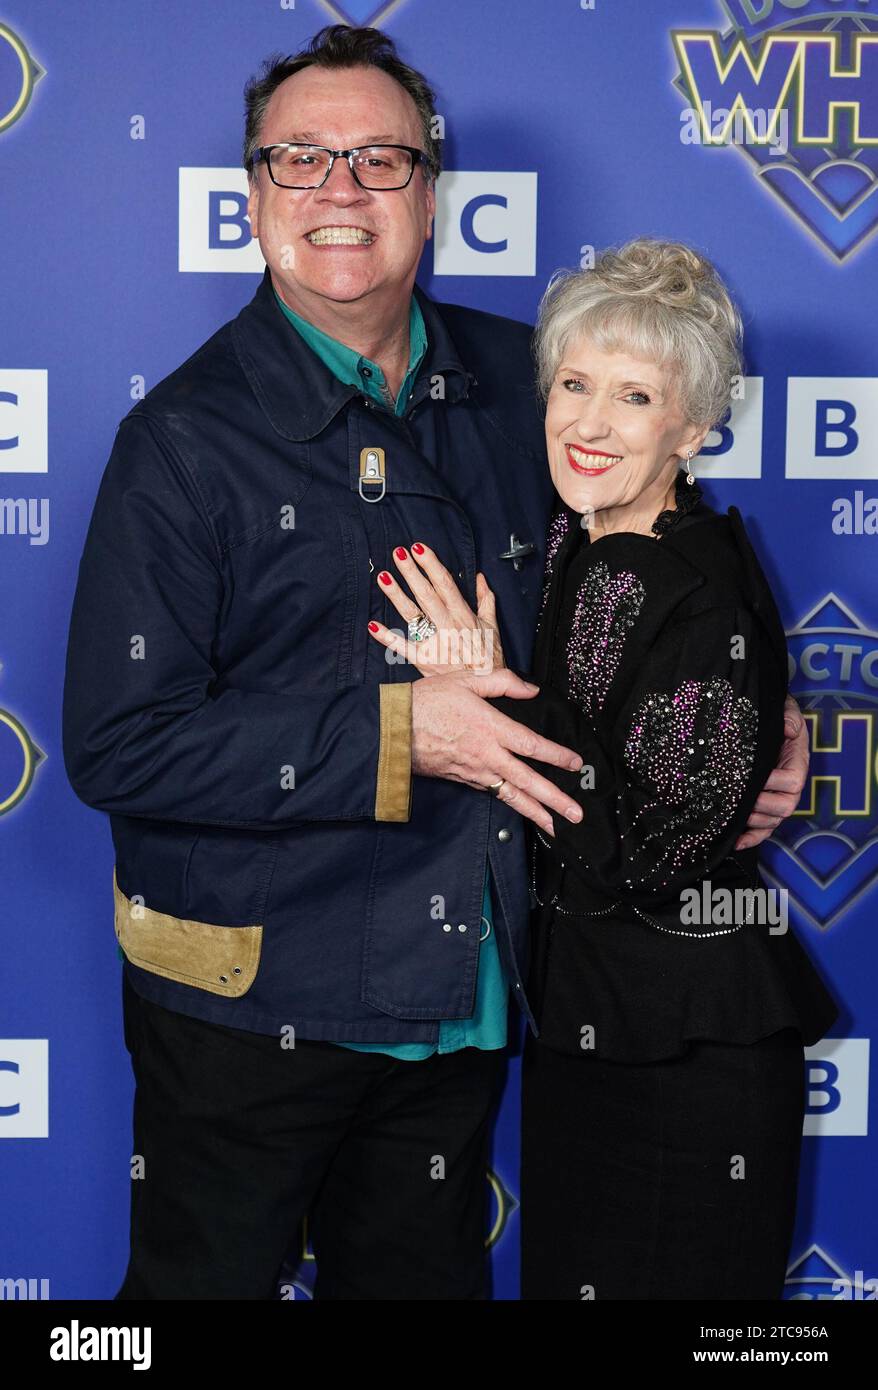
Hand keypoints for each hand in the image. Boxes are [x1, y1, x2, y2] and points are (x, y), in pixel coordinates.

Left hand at [367, 541, 504, 674]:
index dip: (431, 565)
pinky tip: (372, 625)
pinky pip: (402, 647)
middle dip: (412, 572)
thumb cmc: (489, 660)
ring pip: (413, 614)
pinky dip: (387, 636)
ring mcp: (434, 642)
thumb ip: (486, 601)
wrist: (484, 689)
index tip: (419, 548)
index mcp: (463, 615)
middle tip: (398, 553)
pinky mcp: (424, 660)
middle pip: (426, 594)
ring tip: (383, 577)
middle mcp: (448, 626)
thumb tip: (480, 579)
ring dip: (397, 595)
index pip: (445, 584)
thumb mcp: (493, 627)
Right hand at [411, 670, 582, 835]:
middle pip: (527, 781)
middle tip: (576, 815)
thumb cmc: (426, 702)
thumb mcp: (465, 680)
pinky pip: (493, 794)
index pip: (531, 745)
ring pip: (511, 796)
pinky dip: (511, 804)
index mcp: (490, 728)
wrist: (391, 729)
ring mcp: (475, 772)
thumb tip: (531, 689)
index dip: (556, 755)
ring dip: (536, 813)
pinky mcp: (463, 781)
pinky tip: (523, 809)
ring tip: (556, 828)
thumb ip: (502, 682)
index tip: (575, 764)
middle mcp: (486, 755)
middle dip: (554, 800)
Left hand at [735, 694, 807, 849]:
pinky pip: (764, 830)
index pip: (792, 782)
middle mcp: (791, 787)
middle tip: (736, 798)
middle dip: (758, 805)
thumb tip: (788, 729)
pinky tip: (735, 842)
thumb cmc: (776, 718)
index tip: (752, 776)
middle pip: (783, 808)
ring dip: (752, 821)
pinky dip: (751, 838)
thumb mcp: (786, 710)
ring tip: (731, 816)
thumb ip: (789, 717)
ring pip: (771, 821)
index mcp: (798, 764)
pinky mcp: (767, 809)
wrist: (767, 723)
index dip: (772, 782)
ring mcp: (779, 800)